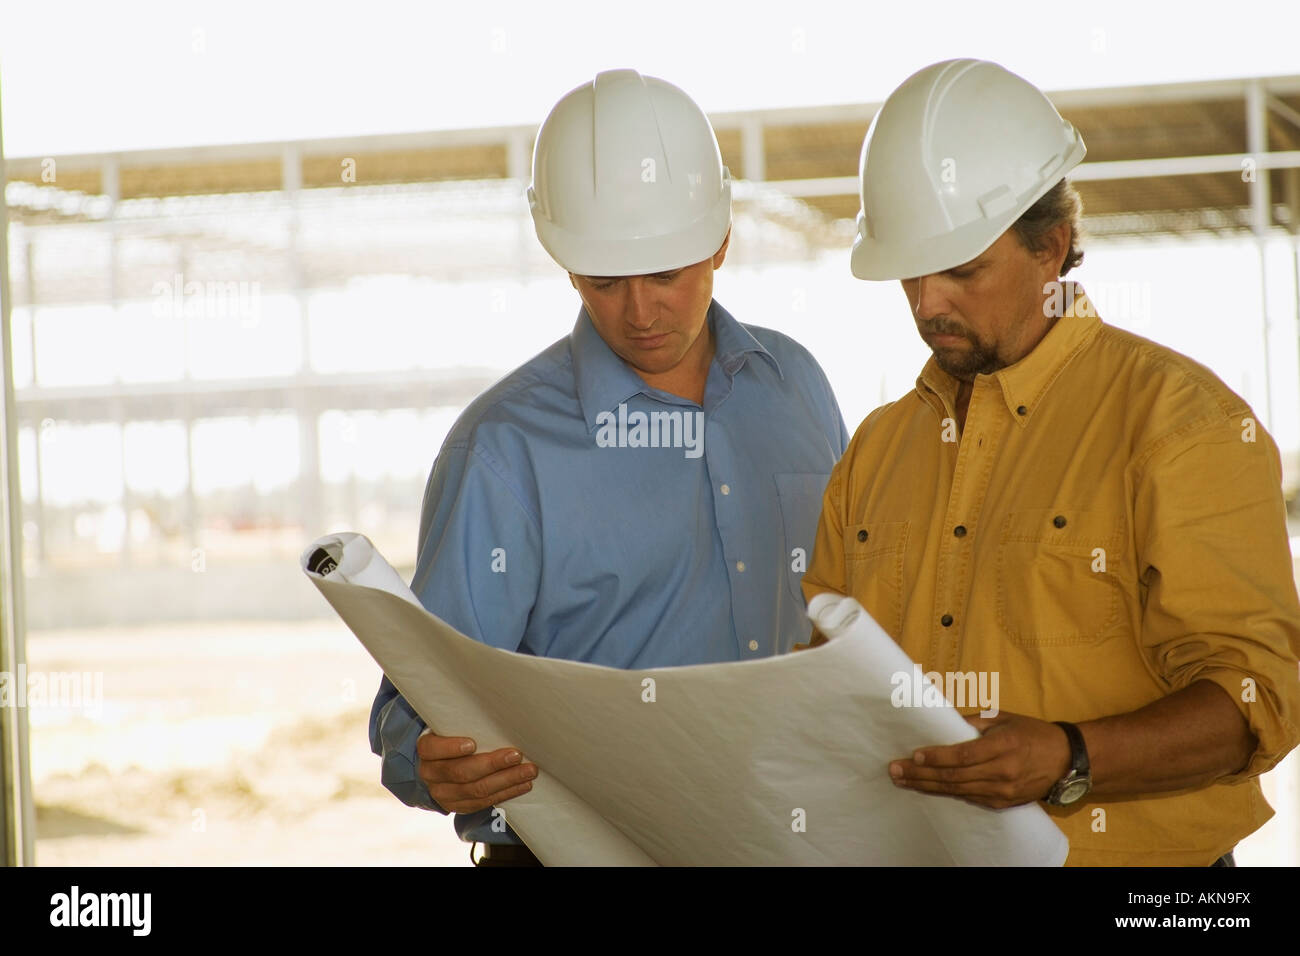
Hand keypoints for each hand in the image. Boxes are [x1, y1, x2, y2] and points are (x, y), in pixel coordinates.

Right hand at [416, 730, 538, 813]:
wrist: (439, 764)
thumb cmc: (453, 737)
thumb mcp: (450, 726)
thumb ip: (464, 722)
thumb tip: (498, 712)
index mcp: (426, 749)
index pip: (433, 749)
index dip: (452, 747)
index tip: (473, 743)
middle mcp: (430, 774)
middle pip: (461, 772)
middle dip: (492, 764)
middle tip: (516, 755)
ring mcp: (443, 794)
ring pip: (476, 790)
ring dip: (506, 780)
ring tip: (528, 771)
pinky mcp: (458, 806)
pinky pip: (483, 803)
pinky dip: (506, 793)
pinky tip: (523, 785)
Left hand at [887, 712, 1072, 808]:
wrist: (1066, 760)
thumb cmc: (1032, 733)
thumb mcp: (1004, 718)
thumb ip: (973, 721)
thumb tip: (943, 720)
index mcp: (1003, 747)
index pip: (963, 755)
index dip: (937, 757)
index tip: (915, 755)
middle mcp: (1002, 772)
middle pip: (954, 776)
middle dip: (921, 774)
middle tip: (895, 771)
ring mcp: (1003, 790)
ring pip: (958, 790)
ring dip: (927, 786)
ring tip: (903, 780)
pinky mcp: (1003, 801)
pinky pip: (970, 798)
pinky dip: (947, 792)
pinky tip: (927, 788)